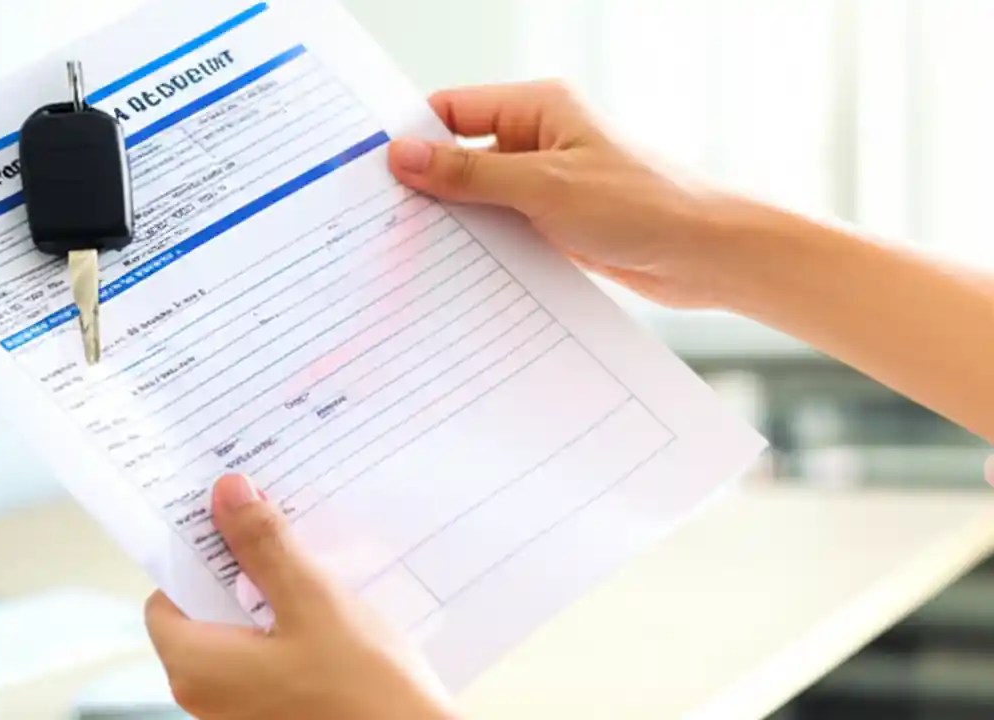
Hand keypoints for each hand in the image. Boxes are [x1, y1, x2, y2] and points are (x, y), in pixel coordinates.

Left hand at [145, 474, 456, 719]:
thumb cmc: (363, 691)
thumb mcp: (313, 602)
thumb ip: (264, 546)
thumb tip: (227, 494)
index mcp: (197, 668)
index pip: (166, 596)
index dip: (195, 555)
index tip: (229, 519)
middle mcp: (207, 697)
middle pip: (204, 612)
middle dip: (238, 567)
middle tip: (275, 528)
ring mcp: (241, 711)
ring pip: (239, 634)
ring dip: (267, 596)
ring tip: (307, 565)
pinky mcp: (275, 714)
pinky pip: (265, 659)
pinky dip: (285, 628)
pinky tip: (325, 610)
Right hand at [388, 81, 741, 308]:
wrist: (706, 256)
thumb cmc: (644, 205)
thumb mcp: (544, 187)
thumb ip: (470, 173)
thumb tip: (404, 157)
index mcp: (538, 108)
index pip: (452, 111)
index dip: (412, 138)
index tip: (374, 171)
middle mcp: (539, 140)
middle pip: (461, 156)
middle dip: (428, 187)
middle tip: (384, 220)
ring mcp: (546, 184)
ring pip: (479, 198)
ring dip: (455, 223)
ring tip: (413, 253)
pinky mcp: (555, 223)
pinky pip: (503, 230)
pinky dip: (482, 248)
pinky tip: (456, 273)